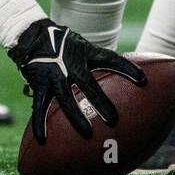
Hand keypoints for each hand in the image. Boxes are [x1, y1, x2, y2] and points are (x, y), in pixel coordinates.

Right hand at [8, 18, 144, 143]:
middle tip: (113, 119)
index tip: (142, 80)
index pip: (110, 59)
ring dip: (76, 115)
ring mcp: (54, 74)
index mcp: (85, 53)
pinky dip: (40, 123)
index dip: (126, 68)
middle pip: (87, 83)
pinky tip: (44, 139)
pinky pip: (39, 106)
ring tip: (88, 133)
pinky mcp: (40, 83)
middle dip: (100, 101)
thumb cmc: (63, 43)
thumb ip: (98, 60)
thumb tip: (122, 74)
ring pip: (65, 98)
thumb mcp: (82, 45)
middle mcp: (70, 63)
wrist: (32, 34)